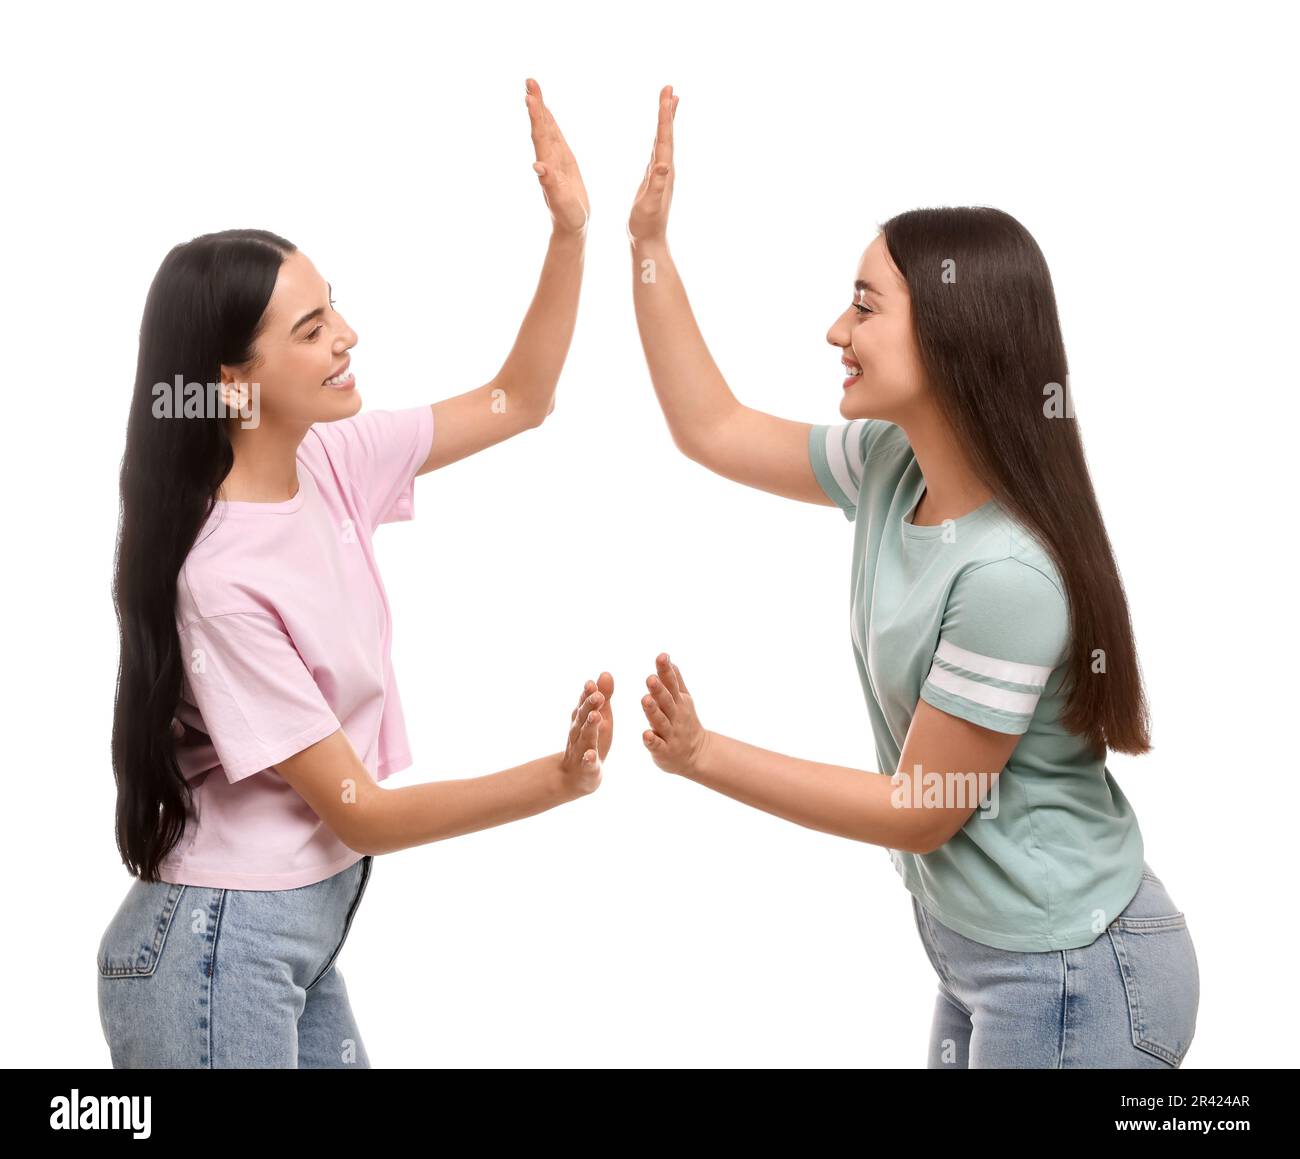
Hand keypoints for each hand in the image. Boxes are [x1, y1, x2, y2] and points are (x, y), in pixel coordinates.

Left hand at [525, 78, 589, 236]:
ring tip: (533, 89)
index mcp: (547, 165)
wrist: (571, 226)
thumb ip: (550, 184)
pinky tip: (547, 114)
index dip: (535, 116)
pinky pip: (555, 138)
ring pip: (546, 129)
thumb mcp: (560, 201)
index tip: (529, 96)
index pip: (539, 135)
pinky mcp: (563, 162)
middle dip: (536, 104)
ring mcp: (555, 160)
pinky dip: (550, 123)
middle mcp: (548, 159)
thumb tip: (537, 167)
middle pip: (541, 127)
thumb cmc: (567, 216)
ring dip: (540, 110)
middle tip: (529, 81)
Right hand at [573, 671, 614, 760]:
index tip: (592, 683)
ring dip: (590, 726)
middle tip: (598, 695)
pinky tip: (591, 755)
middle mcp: (579, 732)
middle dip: (589, 705)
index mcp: (583, 718)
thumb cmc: (591, 740)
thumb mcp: (600, 718)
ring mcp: (581, 750)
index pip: (584, 703)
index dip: (588, 693)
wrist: (574, 776)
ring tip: (596, 716)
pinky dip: (588, 758)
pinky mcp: (587, 767)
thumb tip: (606, 672)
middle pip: (583, 717)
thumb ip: (603, 697)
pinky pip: (587, 763)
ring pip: (585, 737)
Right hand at [627, 84, 678, 244]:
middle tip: (669, 88)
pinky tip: (659, 136)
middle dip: (667, 110)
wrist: (649, 240)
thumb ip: (657, 184)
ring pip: (665, 140)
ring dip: (666, 120)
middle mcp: (665, 169)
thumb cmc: (646, 224)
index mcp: (663, 170)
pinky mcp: (655, 178)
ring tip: (669, 102)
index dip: (665, 115)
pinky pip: (659, 151)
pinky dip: (660, 137)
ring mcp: (661, 173)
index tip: (667, 94)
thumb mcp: (650, 204)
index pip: (665, 137)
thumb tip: (664, 165)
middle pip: (667, 133)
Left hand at [640, 652, 708, 776]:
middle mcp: (675, 716)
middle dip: (659, 690)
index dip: (666, 670)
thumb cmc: (685, 722)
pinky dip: (652, 740)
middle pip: (666, 701)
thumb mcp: (684, 700)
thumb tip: (668, 657)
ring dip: (653, 711)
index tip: (661, 656)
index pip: (672, 684)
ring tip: (645, 700)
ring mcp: (671, 734)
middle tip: (650, 678)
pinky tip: (645, 734)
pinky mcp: (664, 750)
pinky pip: (657, 745)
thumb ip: (675, 680)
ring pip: (661, 721)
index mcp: (678, 702)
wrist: (697, 754)